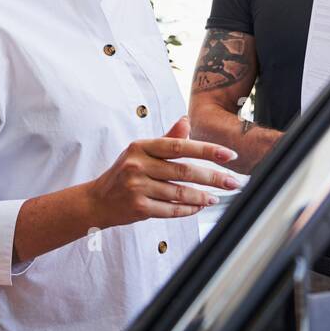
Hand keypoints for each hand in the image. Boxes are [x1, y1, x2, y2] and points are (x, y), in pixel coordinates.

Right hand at [88, 115, 240, 227]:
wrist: (96, 201)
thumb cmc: (123, 174)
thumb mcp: (141, 152)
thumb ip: (166, 138)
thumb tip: (186, 120)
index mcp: (140, 146)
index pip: (180, 146)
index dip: (208, 150)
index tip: (230, 155)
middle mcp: (137, 165)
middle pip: (184, 171)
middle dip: (213, 177)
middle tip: (233, 181)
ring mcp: (137, 187)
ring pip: (180, 192)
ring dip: (202, 196)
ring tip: (216, 197)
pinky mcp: (138, 208)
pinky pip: (171, 210)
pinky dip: (188, 210)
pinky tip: (198, 207)